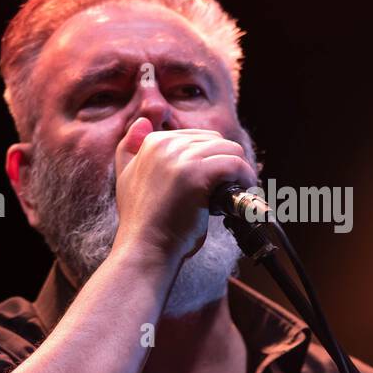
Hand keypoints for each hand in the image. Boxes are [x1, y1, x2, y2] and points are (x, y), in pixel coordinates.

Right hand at [112, 117, 256, 263]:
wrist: (144, 249)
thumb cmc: (142, 222)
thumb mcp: (127, 178)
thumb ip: (129, 149)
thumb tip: (143, 122)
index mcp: (152, 142)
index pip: (197, 137)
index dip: (212, 158)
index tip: (216, 179)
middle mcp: (164, 144)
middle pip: (216, 140)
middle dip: (226, 161)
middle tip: (230, 186)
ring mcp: (180, 158)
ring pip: (229, 149)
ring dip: (240, 169)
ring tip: (238, 189)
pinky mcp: (196, 174)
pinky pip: (235, 163)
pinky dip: (245, 176)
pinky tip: (244, 191)